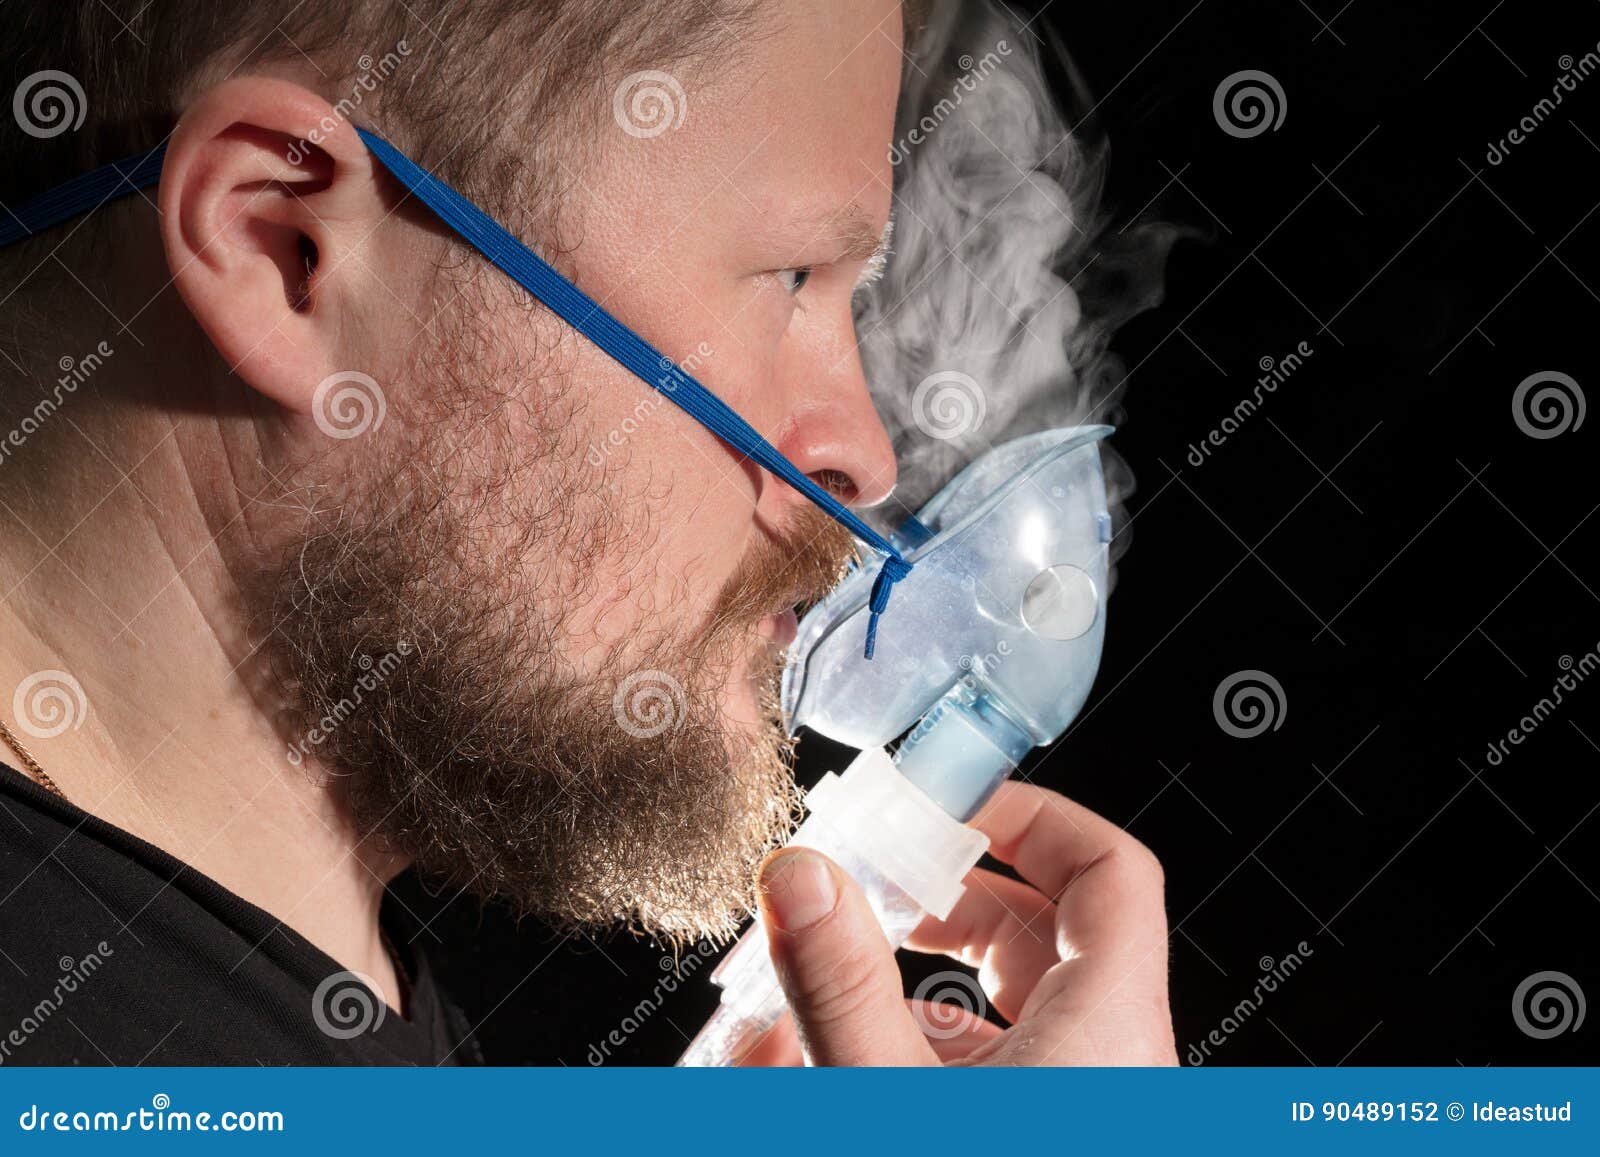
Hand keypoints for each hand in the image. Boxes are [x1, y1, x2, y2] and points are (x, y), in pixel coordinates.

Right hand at [741, 780, 1176, 1065]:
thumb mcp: (889, 1090)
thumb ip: (843, 982)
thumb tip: (799, 875)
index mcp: (1112, 1026)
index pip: (1111, 868)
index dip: (1033, 816)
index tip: (948, 806)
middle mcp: (1114, 1057)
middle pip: (1050, 923)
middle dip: (949, 888)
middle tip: (875, 872)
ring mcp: (1081, 1093)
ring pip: (1019, 993)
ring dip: (933, 959)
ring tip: (850, 946)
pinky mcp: (1043, 1122)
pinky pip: (1002, 1053)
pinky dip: (930, 1028)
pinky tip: (856, 1032)